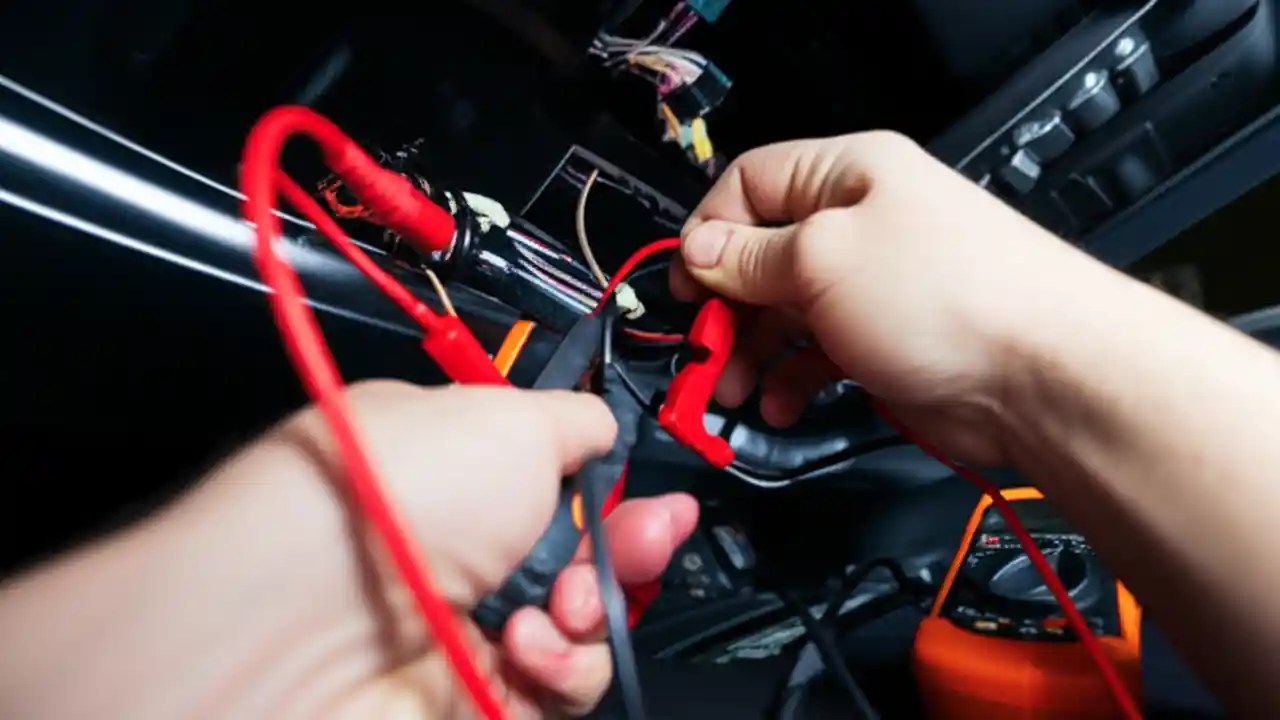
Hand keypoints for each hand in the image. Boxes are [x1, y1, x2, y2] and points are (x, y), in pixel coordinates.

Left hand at [0, 382, 697, 719]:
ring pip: (584, 629)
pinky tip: (528, 645)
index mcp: (458, 467)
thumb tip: (600, 424)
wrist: (312, 618)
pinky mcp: (472, 696)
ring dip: (595, 610)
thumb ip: (573, 421)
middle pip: (585, 558)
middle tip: (640, 541)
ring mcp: (464, 626)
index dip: (613, 491)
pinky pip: (558, 689)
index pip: (561, 483)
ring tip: (562, 604)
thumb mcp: (511, 418)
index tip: (649, 498)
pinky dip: (561, 668)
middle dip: (626, 549)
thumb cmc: (390, 497)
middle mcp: (459, 547)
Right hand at [670, 132, 1112, 462]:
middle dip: (724, 304)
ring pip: (782, 313)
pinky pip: (815, 356)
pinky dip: (789, 381)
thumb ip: (749, 258)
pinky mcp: (883, 344)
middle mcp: (859, 225)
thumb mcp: (822, 260)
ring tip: (732, 390)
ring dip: (748, 352)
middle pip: (759, 256)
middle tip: (702, 348)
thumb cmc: (945, 295)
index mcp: (848, 174)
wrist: (1043, 377)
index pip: (750, 184)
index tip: (685, 285)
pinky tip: (779, 404)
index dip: (708, 231)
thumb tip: (698, 251)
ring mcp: (872, 288)